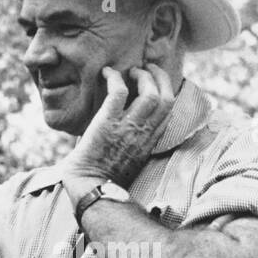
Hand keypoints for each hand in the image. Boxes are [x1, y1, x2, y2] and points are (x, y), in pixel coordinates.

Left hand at [63, 65, 175, 190]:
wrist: (89, 188)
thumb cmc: (102, 178)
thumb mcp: (129, 160)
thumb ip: (134, 143)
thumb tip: (125, 129)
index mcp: (150, 141)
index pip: (168, 110)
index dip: (165, 91)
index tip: (156, 82)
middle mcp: (144, 132)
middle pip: (166, 97)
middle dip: (160, 77)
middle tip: (147, 69)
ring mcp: (127, 127)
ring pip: (150, 92)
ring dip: (143, 76)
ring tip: (132, 71)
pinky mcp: (107, 124)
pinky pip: (118, 92)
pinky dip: (114, 78)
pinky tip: (106, 73)